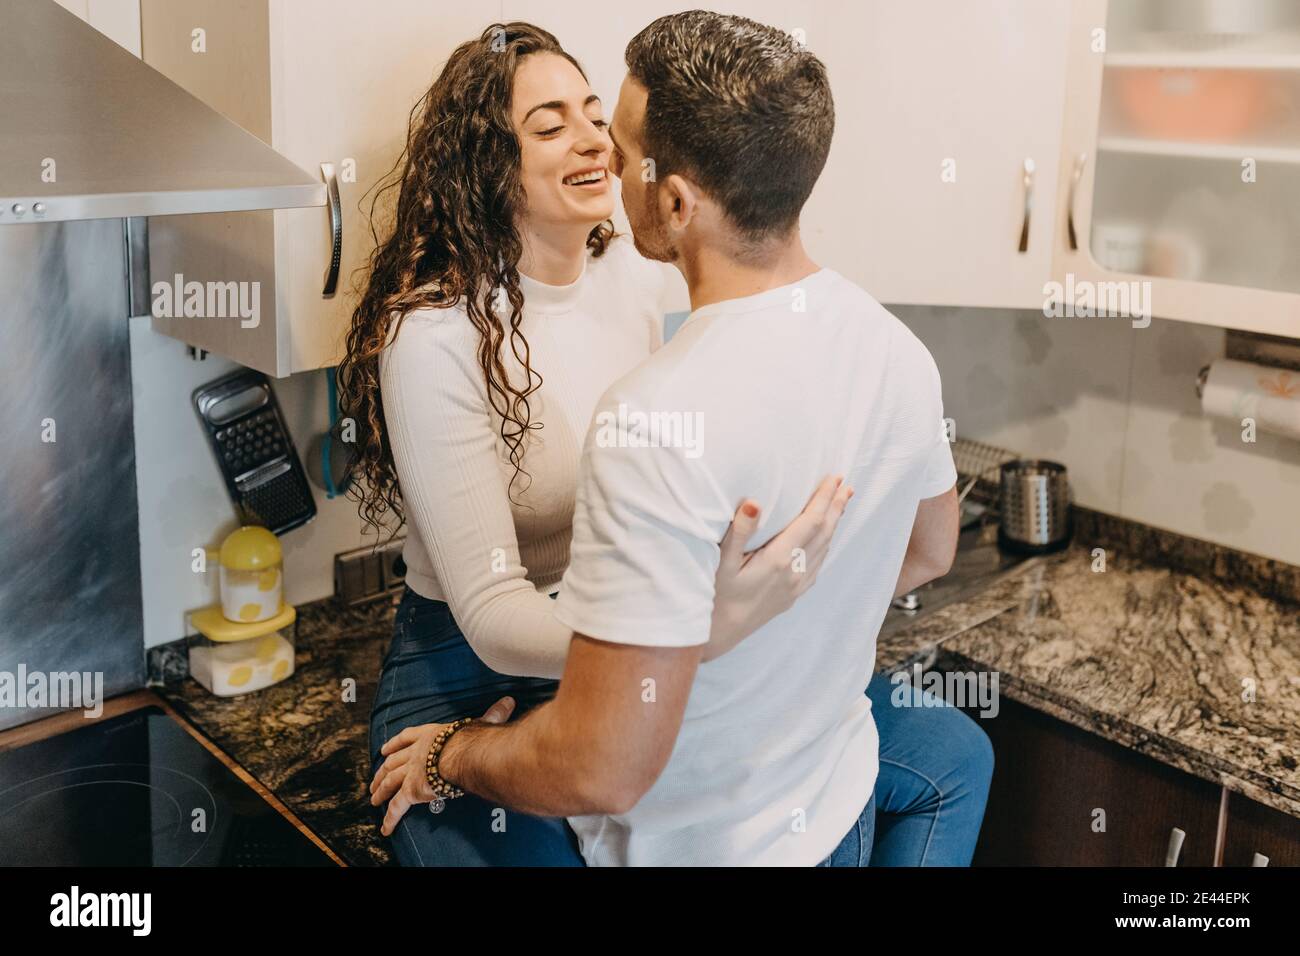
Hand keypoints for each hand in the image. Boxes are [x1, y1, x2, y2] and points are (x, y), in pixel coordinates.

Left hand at [368, 696, 514, 836]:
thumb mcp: (482, 724)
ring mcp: (411, 771)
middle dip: (382, 771)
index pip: (406, 737)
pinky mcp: (411, 790)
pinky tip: (386, 828)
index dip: (395, 744)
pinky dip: (390, 818)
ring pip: (389, 782)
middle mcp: (415, 752)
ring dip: (380, 791)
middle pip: (392, 762)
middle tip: (375, 779)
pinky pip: (397, 807)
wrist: (467, 753)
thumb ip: (492, 714)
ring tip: (374, 799)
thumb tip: (508, 702)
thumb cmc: (475, 739)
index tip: (385, 749)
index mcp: (429, 735)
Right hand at [703, 474, 852, 660]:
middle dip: (836, 506)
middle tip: (846, 484)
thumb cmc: (716, 594)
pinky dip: (826, 543)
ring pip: (824, 547)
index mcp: (779, 559)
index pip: (810, 521)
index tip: (834, 478)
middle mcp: (794, 572)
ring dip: (834, 523)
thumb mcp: (722, 562)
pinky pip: (818, 563)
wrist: (722, 633)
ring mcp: (797, 585)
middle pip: (823, 532)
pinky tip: (825, 536)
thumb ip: (739, 532)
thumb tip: (754, 503)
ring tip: (840, 503)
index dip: (824, 498)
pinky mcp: (795, 594)